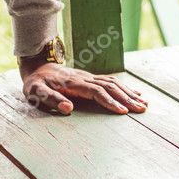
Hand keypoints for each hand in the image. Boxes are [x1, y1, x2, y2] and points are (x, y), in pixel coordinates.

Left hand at [19, 61, 147, 114]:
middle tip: (142, 109)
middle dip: (127, 99)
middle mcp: (85, 78)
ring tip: (144, 103)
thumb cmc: (35, 83)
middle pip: (111, 87)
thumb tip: (68, 108)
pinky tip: (135, 93)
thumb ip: (51, 99)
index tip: (122, 112)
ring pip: (114, 83)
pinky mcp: (91, 78)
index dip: (110, 102)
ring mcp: (89, 77)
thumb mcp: (35, 92)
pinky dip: (125, 88)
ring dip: (129, 93)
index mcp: (74, 83)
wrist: (38, 66)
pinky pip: (111, 82)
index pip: (97, 92)